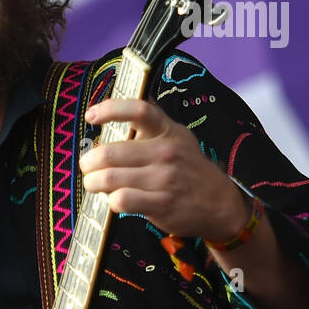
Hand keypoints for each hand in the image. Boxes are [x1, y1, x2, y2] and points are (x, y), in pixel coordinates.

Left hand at [79, 99, 248, 241]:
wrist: (221, 203)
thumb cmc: (188, 168)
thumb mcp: (177, 137)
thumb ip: (150, 124)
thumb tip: (116, 105)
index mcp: (166, 131)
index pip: (138, 110)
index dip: (110, 109)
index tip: (91, 116)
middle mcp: (166, 152)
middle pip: (111, 153)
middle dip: (89, 163)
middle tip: (87, 167)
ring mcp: (164, 179)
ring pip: (110, 179)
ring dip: (93, 183)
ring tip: (94, 184)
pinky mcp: (162, 204)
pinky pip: (121, 200)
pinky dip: (111, 201)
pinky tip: (115, 199)